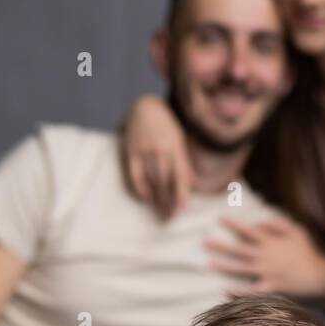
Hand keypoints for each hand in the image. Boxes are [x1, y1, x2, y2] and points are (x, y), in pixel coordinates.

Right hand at [122, 95, 192, 217]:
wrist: (144, 107)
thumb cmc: (166, 126)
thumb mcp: (180, 141)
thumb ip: (185, 163)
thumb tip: (193, 186)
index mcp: (175, 147)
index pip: (179, 174)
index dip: (180, 193)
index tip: (182, 209)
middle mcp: (160, 150)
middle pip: (164, 181)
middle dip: (168, 202)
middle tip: (170, 219)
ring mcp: (144, 151)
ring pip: (151, 181)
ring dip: (157, 200)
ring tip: (161, 214)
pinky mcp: (130, 152)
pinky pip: (135, 175)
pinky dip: (141, 188)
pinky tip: (146, 198)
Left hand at [205, 216, 324, 296]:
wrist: (321, 274)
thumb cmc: (309, 252)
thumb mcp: (297, 231)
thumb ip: (277, 224)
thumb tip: (258, 222)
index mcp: (271, 242)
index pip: (248, 231)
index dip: (233, 224)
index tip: (219, 218)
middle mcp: (266, 257)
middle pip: (239, 249)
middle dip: (221, 245)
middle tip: (204, 242)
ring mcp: (268, 273)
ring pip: (241, 269)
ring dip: (224, 266)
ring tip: (209, 263)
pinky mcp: (272, 287)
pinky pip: (252, 291)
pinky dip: (239, 292)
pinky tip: (226, 291)